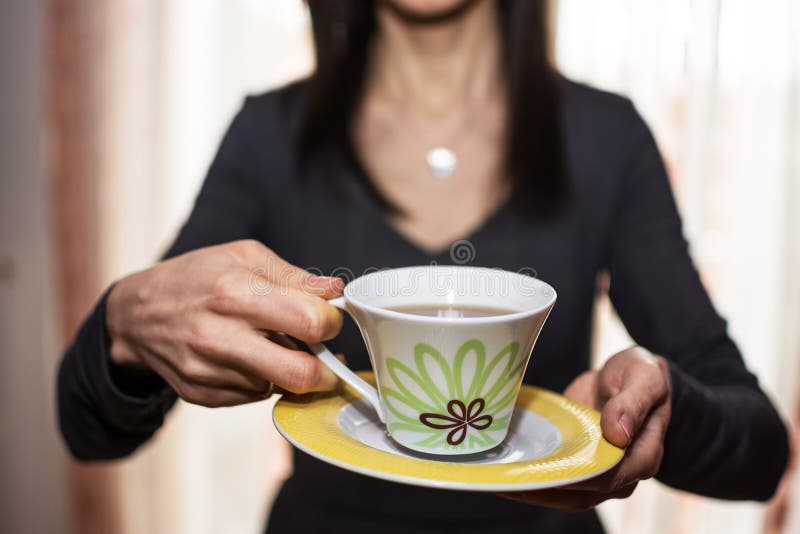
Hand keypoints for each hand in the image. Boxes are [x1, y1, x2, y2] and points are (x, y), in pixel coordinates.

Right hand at [106, 239, 344, 406]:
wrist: (136, 314)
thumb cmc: (195, 277)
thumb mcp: (244, 257)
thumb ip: (295, 277)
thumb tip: (337, 291)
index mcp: (235, 294)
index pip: (311, 322)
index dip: (332, 322)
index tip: (329, 319)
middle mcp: (220, 337)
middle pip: (301, 374)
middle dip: (327, 371)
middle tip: (328, 358)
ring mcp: (209, 371)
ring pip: (279, 386)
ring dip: (288, 369)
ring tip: (273, 344)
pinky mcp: (203, 395)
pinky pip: (255, 396)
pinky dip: (263, 378)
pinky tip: (249, 357)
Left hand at [498, 346, 670, 510]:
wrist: (629, 376)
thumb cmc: (641, 375)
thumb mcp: (644, 377)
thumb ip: (633, 403)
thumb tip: (617, 433)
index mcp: (642, 456)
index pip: (608, 477)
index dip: (575, 478)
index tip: (541, 472)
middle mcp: (622, 473)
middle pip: (580, 493)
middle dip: (543, 490)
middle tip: (506, 480)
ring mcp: (598, 471)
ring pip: (565, 493)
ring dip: (532, 489)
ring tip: (498, 480)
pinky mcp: (579, 463)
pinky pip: (556, 477)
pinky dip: (532, 478)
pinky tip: (506, 470)